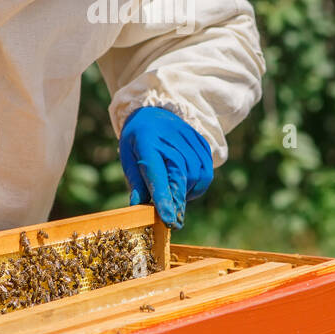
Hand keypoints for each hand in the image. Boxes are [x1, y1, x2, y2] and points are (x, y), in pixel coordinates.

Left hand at [118, 106, 212, 228]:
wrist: (155, 111)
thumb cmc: (138, 139)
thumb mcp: (128, 157)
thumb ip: (136, 182)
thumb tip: (138, 207)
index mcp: (147, 143)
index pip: (157, 175)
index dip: (164, 198)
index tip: (169, 220)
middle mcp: (171, 140)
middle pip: (180, 178)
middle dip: (177, 202)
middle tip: (173, 222)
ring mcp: (190, 140)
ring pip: (196, 178)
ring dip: (186, 193)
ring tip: (174, 193)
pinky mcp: (202, 143)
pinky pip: (206, 173)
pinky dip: (197, 184)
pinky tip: (185, 183)